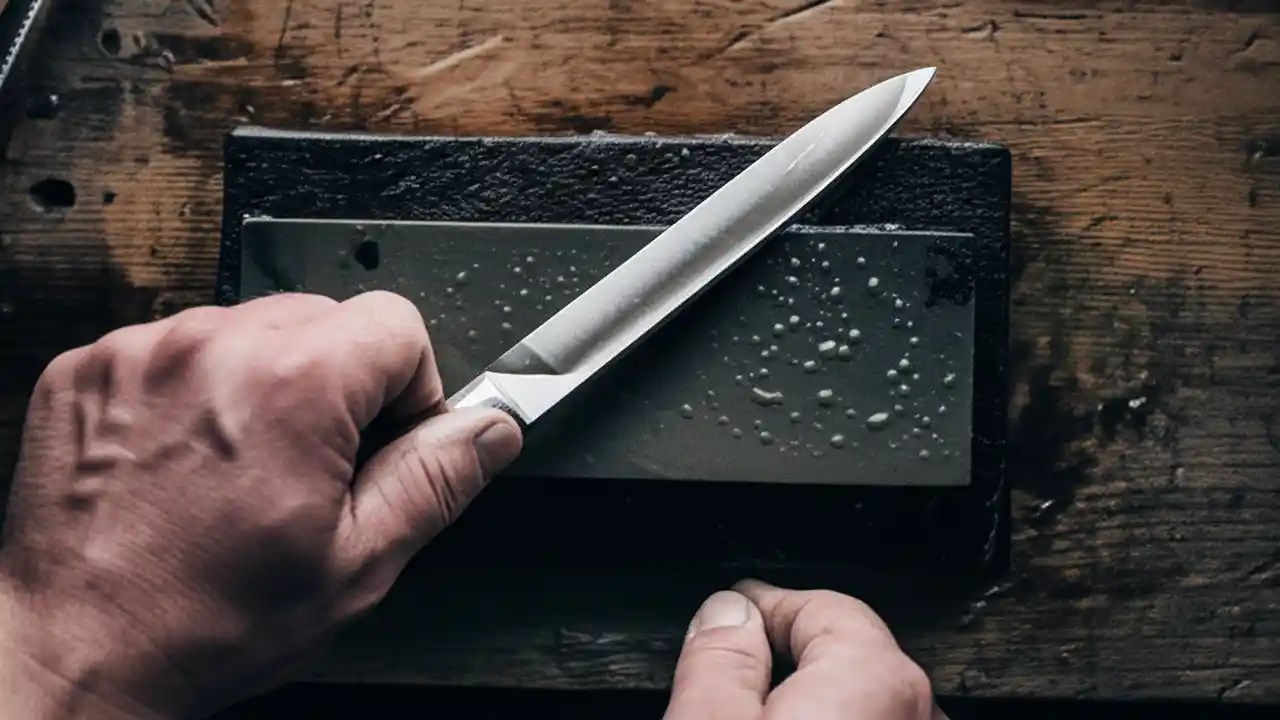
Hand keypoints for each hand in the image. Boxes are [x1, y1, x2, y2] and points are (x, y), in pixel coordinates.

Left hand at [0, 292, 521, 718]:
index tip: (379, 442)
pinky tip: (186, 461)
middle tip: (311, 469)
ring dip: (265, 384)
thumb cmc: (206, 619)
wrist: (74, 652)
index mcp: (294, 384)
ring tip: (240, 472)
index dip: (408, 388)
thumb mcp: (356, 562)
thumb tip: (491, 428)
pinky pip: (177, 347)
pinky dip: (195, 390)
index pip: (396, 322)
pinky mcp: (90, 366)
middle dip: (338, 384)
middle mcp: (214, 345)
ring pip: (251, 329)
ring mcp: (142, 350)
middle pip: (325, 319)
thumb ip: (436, 479)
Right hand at [665, 580, 945, 719]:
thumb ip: (717, 661)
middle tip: (745, 652)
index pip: (821, 606)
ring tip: (772, 707)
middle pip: (856, 660)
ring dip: (829, 703)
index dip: (765, 603)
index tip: (736, 605)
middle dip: (800, 653)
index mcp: (875, 683)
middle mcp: (920, 719)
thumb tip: (725, 614)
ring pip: (875, 708)